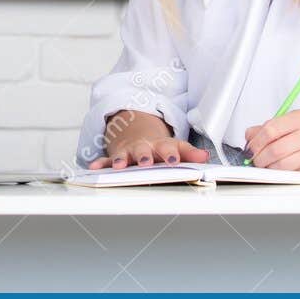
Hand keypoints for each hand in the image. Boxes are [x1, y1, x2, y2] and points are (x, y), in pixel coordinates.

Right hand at [87, 109, 209, 169]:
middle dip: (144, 156)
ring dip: (121, 160)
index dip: (170, 154)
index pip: (167, 149)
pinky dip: (100, 164)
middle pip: (143, 151)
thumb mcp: (176, 146)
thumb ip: (189, 153)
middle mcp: (143, 148)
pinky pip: (106, 160)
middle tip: (145, 162)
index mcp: (160, 146)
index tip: (174, 160)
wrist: (136, 130)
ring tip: (119, 165)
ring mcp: (129, 151)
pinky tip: (94, 168)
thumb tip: (205, 157)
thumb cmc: (158, 145)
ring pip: (124, 156)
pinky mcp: (116, 155)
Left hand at [244, 110, 299, 179]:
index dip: (256, 142)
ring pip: (285, 165)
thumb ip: (268, 129)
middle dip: (260, 159)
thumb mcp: (291, 125)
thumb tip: (249, 137)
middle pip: (276, 149)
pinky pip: (296, 174)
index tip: (250, 150)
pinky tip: (283, 171)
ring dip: (270, 169)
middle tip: (256, 162)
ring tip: (268, 167)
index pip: (270, 129)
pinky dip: (285, 175)